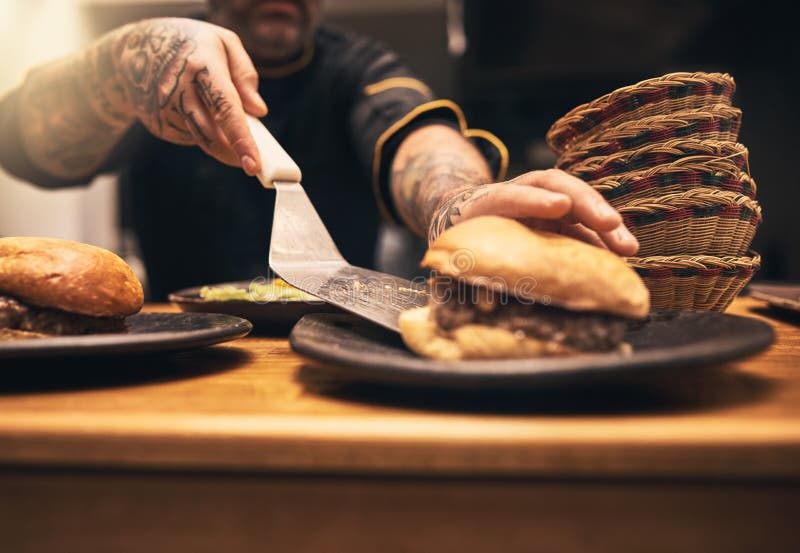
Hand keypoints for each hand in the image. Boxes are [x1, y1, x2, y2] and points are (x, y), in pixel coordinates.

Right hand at [113, 18, 267, 174]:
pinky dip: (203, 131)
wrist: (133, 50)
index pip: (225, 109)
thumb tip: (259, 111)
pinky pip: (191, 137)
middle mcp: (178, 90)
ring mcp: (164, 111)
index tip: (253, 165)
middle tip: (254, 162)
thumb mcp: (223, 42)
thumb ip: (245, 75)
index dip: (241, 140)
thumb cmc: (190, 45)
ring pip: (204, 139)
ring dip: (221, 140)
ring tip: (221, 115)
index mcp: (200, 66)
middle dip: (235, 153)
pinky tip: (196, 109)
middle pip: (212, 136)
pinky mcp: (159, 125)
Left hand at [429, 169, 638, 255]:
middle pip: (557, 188)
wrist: (469, 218)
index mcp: (489, 201)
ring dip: (605, 224)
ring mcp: (544, 201)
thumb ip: (468, 267)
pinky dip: (604, 239)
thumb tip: (481, 303)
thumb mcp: (460, 249)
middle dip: (586, 204)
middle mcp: (522, 192)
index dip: (533, 201)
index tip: (558, 206)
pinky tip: (622, 258)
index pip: (511, 196)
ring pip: (579, 203)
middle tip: (608, 223)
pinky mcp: (562, 216)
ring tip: (627, 248)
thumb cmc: (464, 239)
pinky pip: (587, 225)